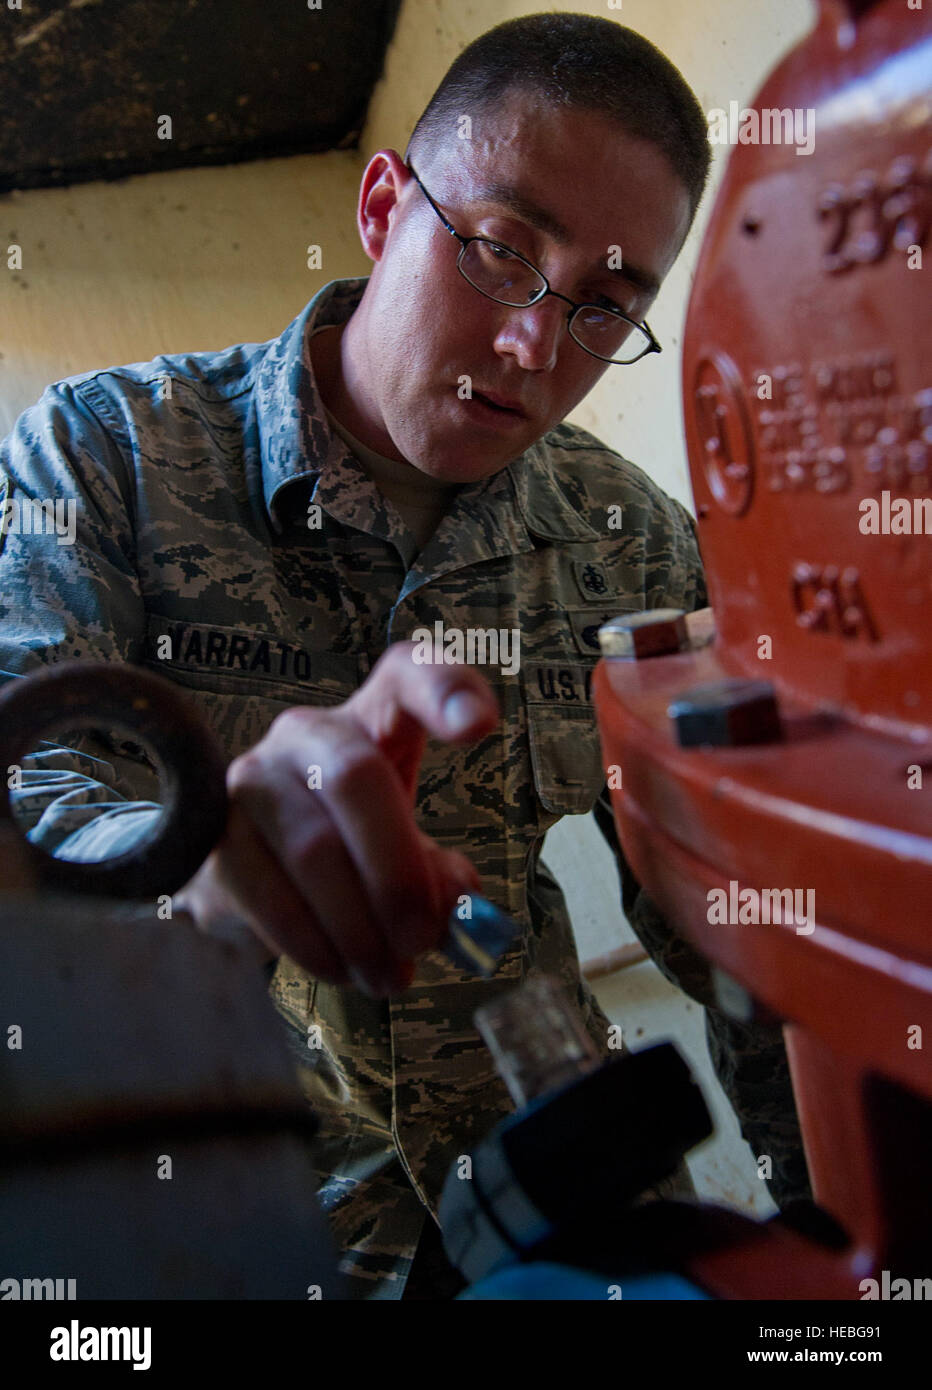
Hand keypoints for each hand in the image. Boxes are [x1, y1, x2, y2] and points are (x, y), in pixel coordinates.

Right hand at [175, 643, 498, 995]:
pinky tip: (340, 969)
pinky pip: (268, 893)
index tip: (479, 727)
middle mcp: (307, 733)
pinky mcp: (214, 835)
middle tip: (421, 939)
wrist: (254, 879)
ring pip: (313, 849)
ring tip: (389, 976)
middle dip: (397, 873)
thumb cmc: (352, 852)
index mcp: (373, 720)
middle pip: (355, 778)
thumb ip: (442, 878)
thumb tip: (454, 912)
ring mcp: (251, 778)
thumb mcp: (410, 855)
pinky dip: (315, 944)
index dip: (444, 690)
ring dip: (360, 928)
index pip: (406, 674)